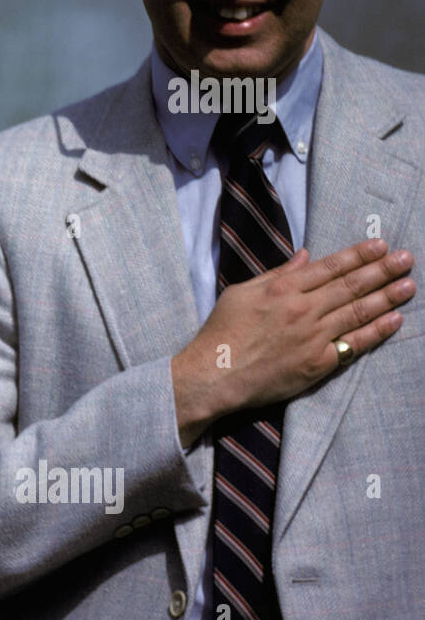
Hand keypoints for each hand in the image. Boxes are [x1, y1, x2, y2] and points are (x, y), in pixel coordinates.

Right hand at [174, 238, 414, 443]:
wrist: (213, 374)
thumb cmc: (220, 333)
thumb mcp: (240, 293)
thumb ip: (277, 274)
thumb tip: (305, 256)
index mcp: (282, 289)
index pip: (330, 267)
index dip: (358, 255)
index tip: (380, 246)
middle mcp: (302, 309)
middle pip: (351, 285)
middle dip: (382, 270)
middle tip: (406, 259)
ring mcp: (312, 337)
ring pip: (358, 312)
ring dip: (387, 297)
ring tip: (408, 285)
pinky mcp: (317, 363)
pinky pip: (354, 344)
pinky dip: (376, 331)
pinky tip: (394, 319)